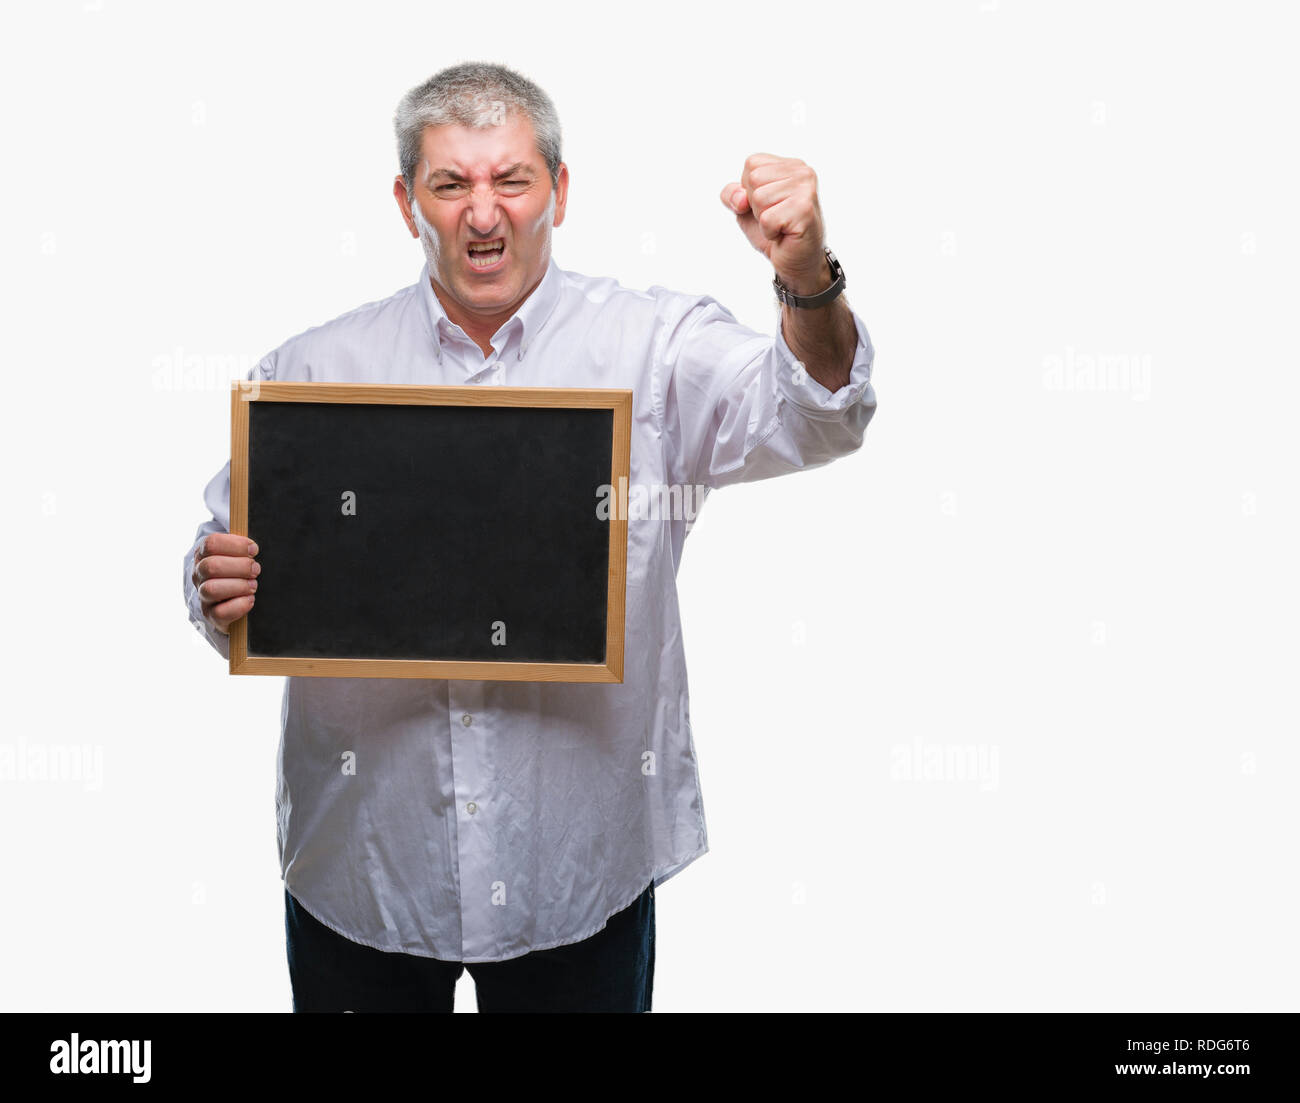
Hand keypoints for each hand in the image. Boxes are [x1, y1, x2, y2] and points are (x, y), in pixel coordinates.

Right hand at [193, 532, 259, 634]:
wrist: (229, 599)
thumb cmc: (237, 571)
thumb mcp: (237, 554)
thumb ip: (242, 548)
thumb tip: (253, 548)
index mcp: (204, 555)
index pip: (211, 543)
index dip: (235, 545)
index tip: (253, 550)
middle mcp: (199, 574)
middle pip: (212, 566)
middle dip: (240, 567)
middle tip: (256, 570)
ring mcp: (203, 595)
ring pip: (212, 589)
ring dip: (239, 586)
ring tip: (253, 585)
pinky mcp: (210, 614)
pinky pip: (220, 612)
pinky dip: (239, 605)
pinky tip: (250, 599)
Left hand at [720, 153, 827, 293]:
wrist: (795, 260)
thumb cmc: (774, 230)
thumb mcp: (744, 208)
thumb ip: (732, 194)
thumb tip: (740, 198)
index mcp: (790, 165)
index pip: (751, 164)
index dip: (749, 190)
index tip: (768, 205)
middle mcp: (802, 172)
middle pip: (754, 179)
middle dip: (756, 205)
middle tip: (775, 217)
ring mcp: (806, 190)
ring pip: (759, 198)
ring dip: (763, 219)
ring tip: (780, 225)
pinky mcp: (804, 211)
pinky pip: (767, 219)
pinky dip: (770, 232)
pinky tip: (784, 234)